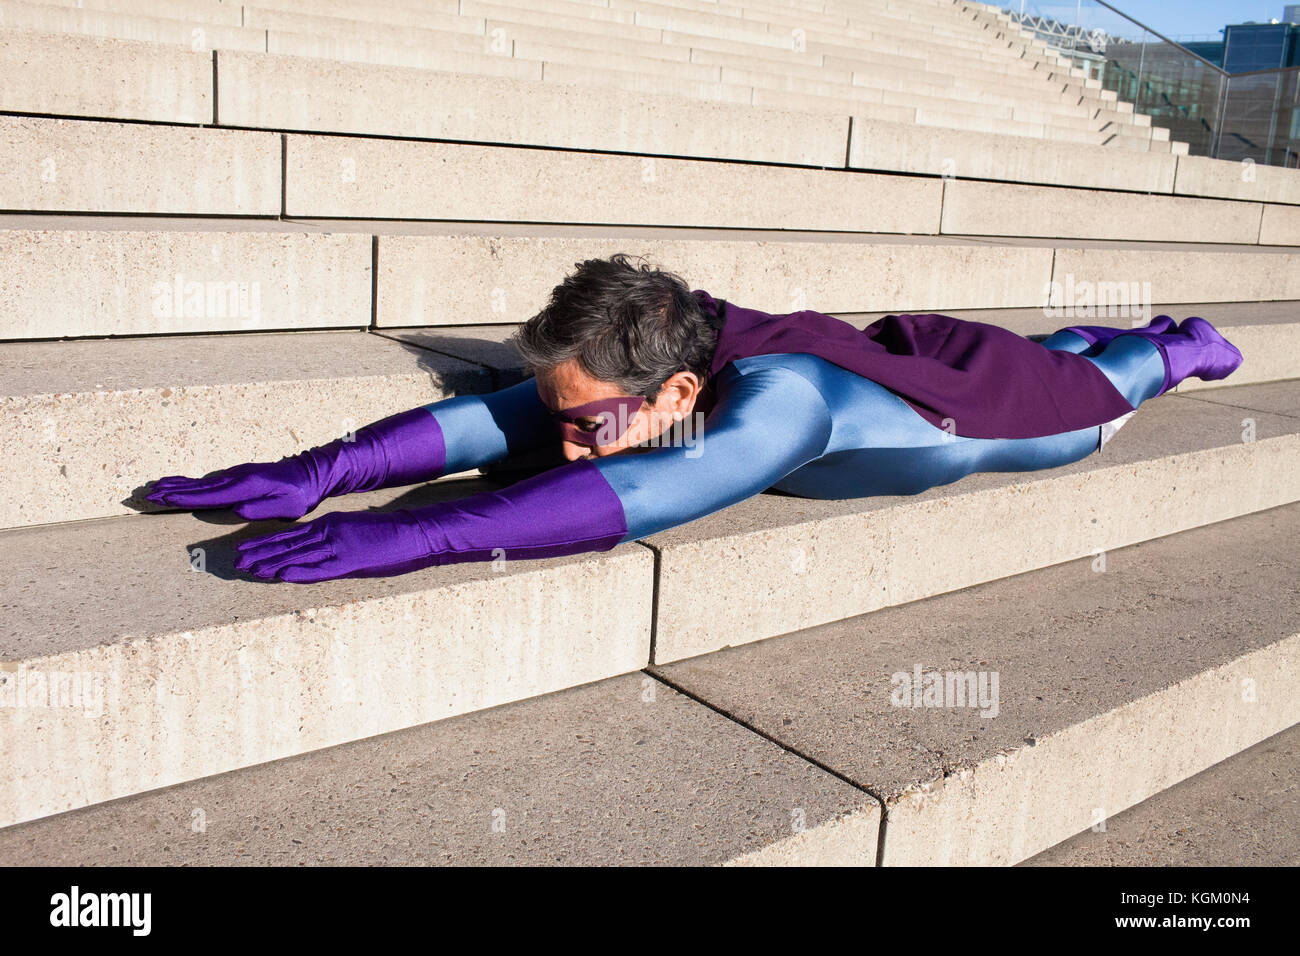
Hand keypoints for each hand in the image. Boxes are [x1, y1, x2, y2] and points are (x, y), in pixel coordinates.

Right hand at [146, 457, 319, 520]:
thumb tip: (237, 510)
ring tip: (155, 488)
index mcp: (246, 487)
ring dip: (177, 486)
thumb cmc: (300, 495)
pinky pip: (209, 482)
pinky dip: (191, 484)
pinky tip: (182, 486)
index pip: (210, 495)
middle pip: (199, 487)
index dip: (185, 498)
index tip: (164, 498)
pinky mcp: (238, 476)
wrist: (310, 474)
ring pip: (201, 483)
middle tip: (147, 494)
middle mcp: (237, 478)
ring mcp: (236, 475)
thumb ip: (261, 509)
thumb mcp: (286, 507)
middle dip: (173, 491)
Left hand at [234, 509, 435, 581]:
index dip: (267, 543)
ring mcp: (338, 544)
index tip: (247, 549)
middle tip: (236, 560)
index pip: (292, 536)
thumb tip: (321, 555)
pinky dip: (299, 571)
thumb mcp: (358, 534)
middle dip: (260, 553)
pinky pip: (319, 568)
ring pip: (297, 554)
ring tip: (248, 568)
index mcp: (331, 525)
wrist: (413, 532)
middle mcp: (329, 532)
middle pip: (287, 543)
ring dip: (270, 563)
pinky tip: (281, 574)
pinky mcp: (349, 558)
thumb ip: (338, 542)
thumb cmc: (390, 536)